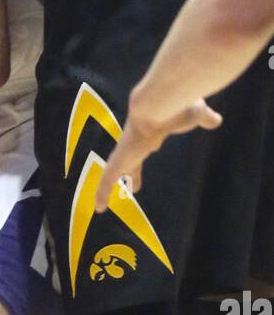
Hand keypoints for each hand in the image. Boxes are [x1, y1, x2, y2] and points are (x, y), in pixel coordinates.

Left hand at [95, 98, 221, 212]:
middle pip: (131, 160)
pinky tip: (99, 207)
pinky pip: (107, 180)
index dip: (150, 150)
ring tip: (101, 202)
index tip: (151, 152)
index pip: (147, 144)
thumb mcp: (194, 112)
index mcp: (151, 130)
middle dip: (132, 172)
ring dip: (108, 185)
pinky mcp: (119, 159)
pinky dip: (102, 193)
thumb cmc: (176, 108)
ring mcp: (124, 151)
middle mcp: (135, 141)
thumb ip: (202, 116)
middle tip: (133, 184)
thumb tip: (215, 118)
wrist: (158, 106)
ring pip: (114, 170)